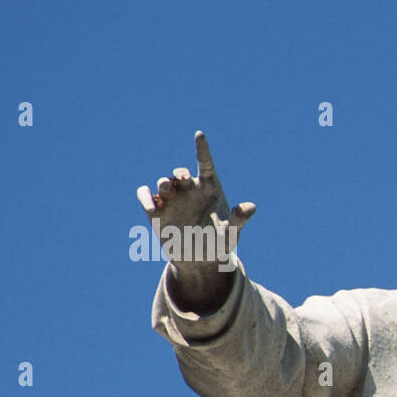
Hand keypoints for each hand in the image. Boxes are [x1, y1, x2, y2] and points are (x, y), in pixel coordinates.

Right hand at [137, 131, 255, 310]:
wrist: (201, 261)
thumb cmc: (220, 244)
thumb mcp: (231, 234)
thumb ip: (240, 220)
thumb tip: (251, 207)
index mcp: (209, 189)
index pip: (205, 163)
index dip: (202, 149)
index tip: (200, 135)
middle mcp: (188, 190)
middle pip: (179, 173)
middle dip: (178, 174)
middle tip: (181, 179)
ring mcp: (172, 200)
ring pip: (163, 183)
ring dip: (163, 184)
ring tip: (167, 189)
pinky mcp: (156, 212)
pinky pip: (146, 196)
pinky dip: (145, 197)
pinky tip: (151, 206)